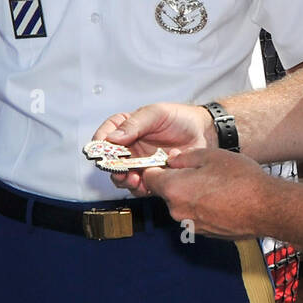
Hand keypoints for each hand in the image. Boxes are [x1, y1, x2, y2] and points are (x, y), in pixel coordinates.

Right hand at [92, 103, 214, 195]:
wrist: (204, 133)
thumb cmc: (180, 117)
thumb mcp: (156, 113)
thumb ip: (134, 124)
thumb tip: (113, 138)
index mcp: (127, 128)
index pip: (105, 135)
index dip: (99, 143)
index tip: (98, 150)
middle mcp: (130, 147)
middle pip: (110, 161)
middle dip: (111, 167)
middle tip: (119, 170)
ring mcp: (140, 163)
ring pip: (122, 176)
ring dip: (123, 180)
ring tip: (133, 179)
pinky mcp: (152, 176)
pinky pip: (139, 186)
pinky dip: (139, 188)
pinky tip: (145, 184)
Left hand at [140, 147, 274, 238]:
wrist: (267, 209)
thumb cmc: (241, 180)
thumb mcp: (211, 156)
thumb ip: (185, 156)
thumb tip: (172, 159)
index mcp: (174, 189)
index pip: (149, 177)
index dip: (157, 167)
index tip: (169, 162)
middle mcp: (177, 211)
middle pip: (166, 192)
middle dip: (177, 180)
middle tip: (200, 170)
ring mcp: (190, 225)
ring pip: (182, 204)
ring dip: (192, 194)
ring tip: (216, 184)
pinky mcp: (205, 233)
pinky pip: (196, 215)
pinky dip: (203, 207)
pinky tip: (223, 198)